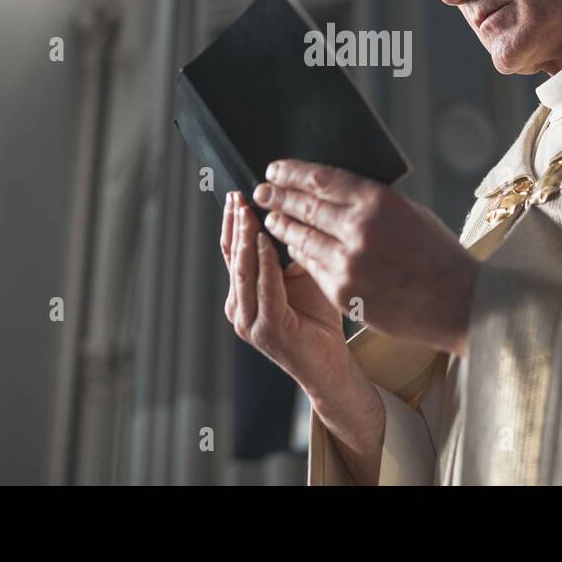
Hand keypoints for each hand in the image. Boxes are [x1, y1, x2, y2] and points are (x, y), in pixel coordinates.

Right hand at [220, 191, 352, 397]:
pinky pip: (264, 289)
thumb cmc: (318, 319)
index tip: (236, 196)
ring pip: (243, 271)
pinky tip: (267, 242)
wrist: (330, 364)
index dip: (232, 224)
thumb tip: (288, 214)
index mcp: (243, 294)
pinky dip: (264, 263)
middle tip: (240, 197)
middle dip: (236, 225)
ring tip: (249, 212)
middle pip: (232, 257)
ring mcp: (249, 321)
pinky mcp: (266, 330)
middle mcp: (239, 307)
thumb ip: (288, 252)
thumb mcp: (301, 276)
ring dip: (246, 239)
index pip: (232, 252)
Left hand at [253, 160, 478, 356]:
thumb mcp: (409, 212)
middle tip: (262, 191)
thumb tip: (333, 191)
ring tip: (270, 217)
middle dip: (278, 196)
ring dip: (282, 225)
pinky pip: (311, 265)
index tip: (275, 169)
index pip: (321, 179)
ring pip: (301, 237)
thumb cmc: (439, 255)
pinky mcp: (342, 290)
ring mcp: (348, 262)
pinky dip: (298, 252)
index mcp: (377, 201)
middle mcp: (358, 229)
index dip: (292, 173)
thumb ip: (371, 201)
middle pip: (304, 205)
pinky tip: (291, 245)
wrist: (458, 302)